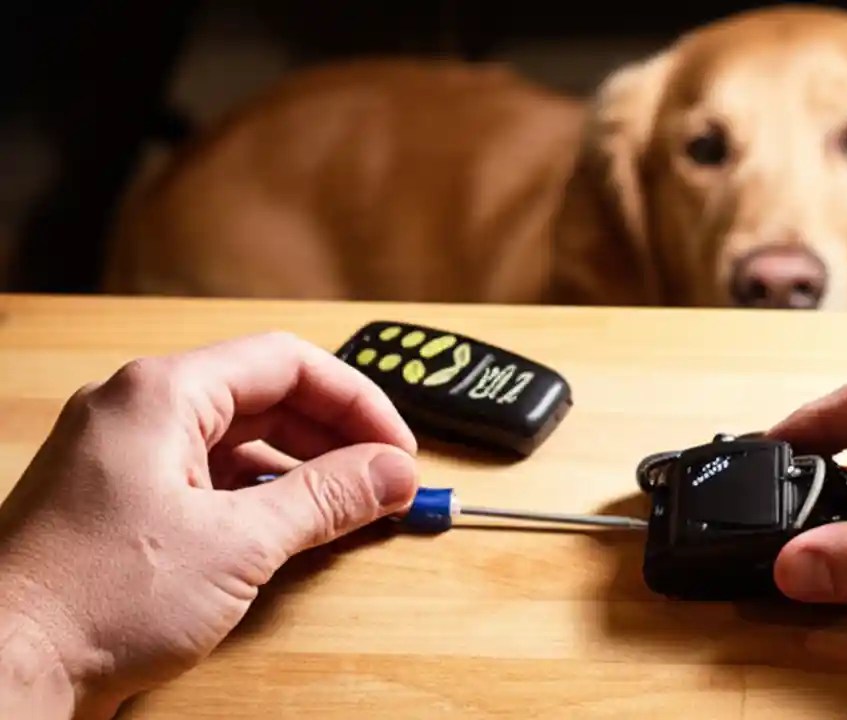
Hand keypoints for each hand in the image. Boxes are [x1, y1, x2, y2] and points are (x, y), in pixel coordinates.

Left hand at [0, 332, 420, 718]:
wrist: (3, 668)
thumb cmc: (95, 600)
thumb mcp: (238, 544)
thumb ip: (326, 498)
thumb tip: (393, 472)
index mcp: (162, 394)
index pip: (287, 362)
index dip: (356, 402)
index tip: (396, 449)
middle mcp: (138, 410)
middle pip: (265, 396)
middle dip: (333, 437)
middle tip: (383, 481)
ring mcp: (124, 456)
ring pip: (238, 438)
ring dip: (300, 469)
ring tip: (348, 508)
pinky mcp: (120, 502)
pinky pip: (207, 475)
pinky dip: (258, 495)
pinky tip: (289, 528)